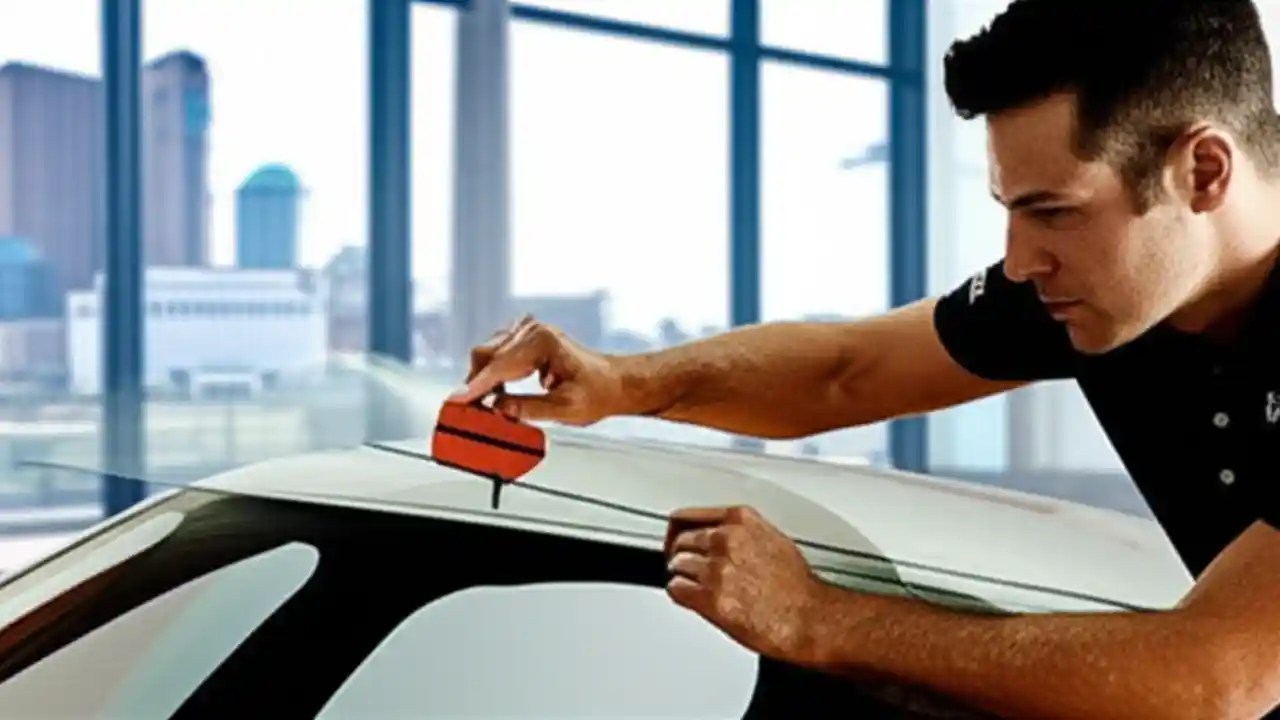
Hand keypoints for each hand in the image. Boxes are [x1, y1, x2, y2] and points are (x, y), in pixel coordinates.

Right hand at [449, 314, 632, 425]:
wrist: (612, 383)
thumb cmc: (597, 392)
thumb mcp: (565, 409)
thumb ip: (529, 409)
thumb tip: (497, 408)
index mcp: (543, 342)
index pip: (500, 366)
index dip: (476, 387)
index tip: (458, 402)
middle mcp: (532, 330)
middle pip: (486, 354)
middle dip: (475, 383)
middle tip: (468, 412)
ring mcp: (527, 331)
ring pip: (487, 353)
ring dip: (482, 379)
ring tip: (484, 406)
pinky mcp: (524, 338)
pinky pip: (496, 353)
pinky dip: (491, 373)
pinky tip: (496, 393)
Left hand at [664, 505, 827, 661]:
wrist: (808, 618)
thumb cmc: (797, 586)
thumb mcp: (771, 539)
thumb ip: (739, 533)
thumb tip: (717, 537)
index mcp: (740, 520)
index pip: (687, 516)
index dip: (676, 531)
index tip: (674, 539)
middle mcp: (726, 539)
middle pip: (679, 542)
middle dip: (679, 556)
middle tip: (684, 567)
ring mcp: (717, 568)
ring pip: (676, 566)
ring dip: (682, 577)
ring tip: (696, 586)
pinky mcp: (711, 597)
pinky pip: (676, 589)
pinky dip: (680, 594)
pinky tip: (693, 598)